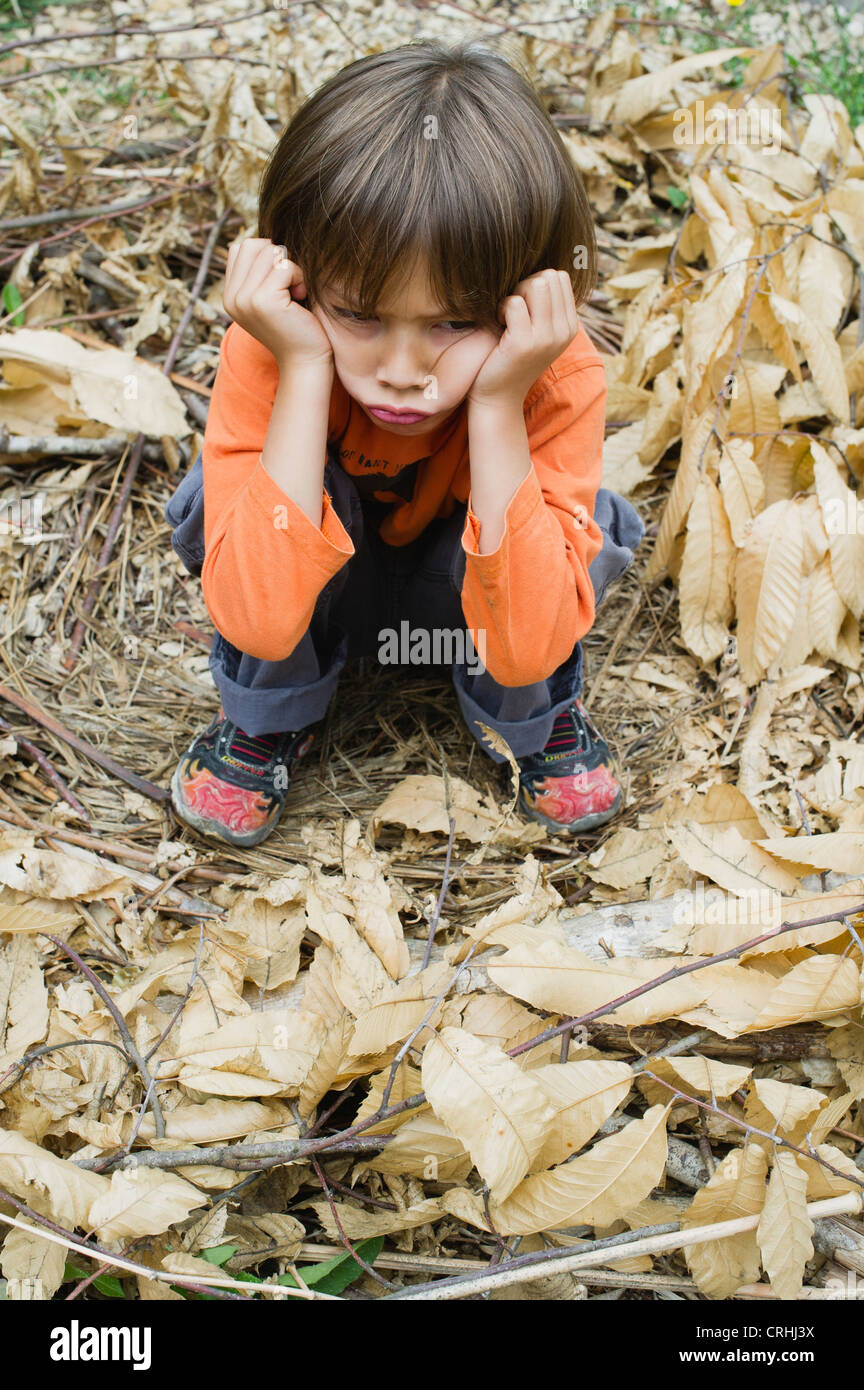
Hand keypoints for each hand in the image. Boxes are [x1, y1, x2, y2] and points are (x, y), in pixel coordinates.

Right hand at [222, 237, 332, 370]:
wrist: (304, 361)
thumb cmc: (295, 326)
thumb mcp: (271, 297)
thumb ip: (260, 272)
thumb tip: (267, 241)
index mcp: (230, 295)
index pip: (242, 248)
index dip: (268, 257)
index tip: (280, 283)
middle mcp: (231, 297)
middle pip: (254, 245)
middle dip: (279, 259)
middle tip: (290, 286)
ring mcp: (244, 299)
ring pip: (270, 252)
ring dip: (291, 268)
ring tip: (295, 292)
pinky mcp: (262, 301)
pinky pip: (284, 266)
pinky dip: (298, 276)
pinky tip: (300, 296)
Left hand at [467, 269, 580, 408]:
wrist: (498, 398)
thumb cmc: (512, 359)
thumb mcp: (538, 332)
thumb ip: (545, 305)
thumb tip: (543, 271)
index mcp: (570, 326)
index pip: (559, 277)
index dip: (536, 284)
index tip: (525, 307)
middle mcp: (563, 332)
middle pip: (548, 277)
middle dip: (525, 286)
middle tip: (513, 312)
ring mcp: (546, 338)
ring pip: (535, 284)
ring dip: (515, 294)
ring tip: (507, 317)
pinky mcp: (524, 343)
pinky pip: (514, 302)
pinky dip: (501, 308)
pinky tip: (499, 325)